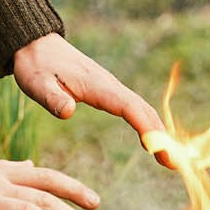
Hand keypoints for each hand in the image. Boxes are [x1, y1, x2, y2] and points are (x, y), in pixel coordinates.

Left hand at [12, 32, 173, 165]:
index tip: (158, 148)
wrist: (36, 44)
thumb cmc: (36, 65)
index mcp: (97, 85)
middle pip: (144, 110)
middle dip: (161, 136)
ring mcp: (111, 87)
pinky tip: (154, 142)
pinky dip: (149, 124)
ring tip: (170, 160)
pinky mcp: (107, 91)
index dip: (146, 127)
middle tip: (174, 165)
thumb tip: (68, 112)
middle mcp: (110, 85)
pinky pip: (134, 108)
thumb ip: (52, 98)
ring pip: (142, 109)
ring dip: (159, 132)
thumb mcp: (37, 83)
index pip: (129, 107)